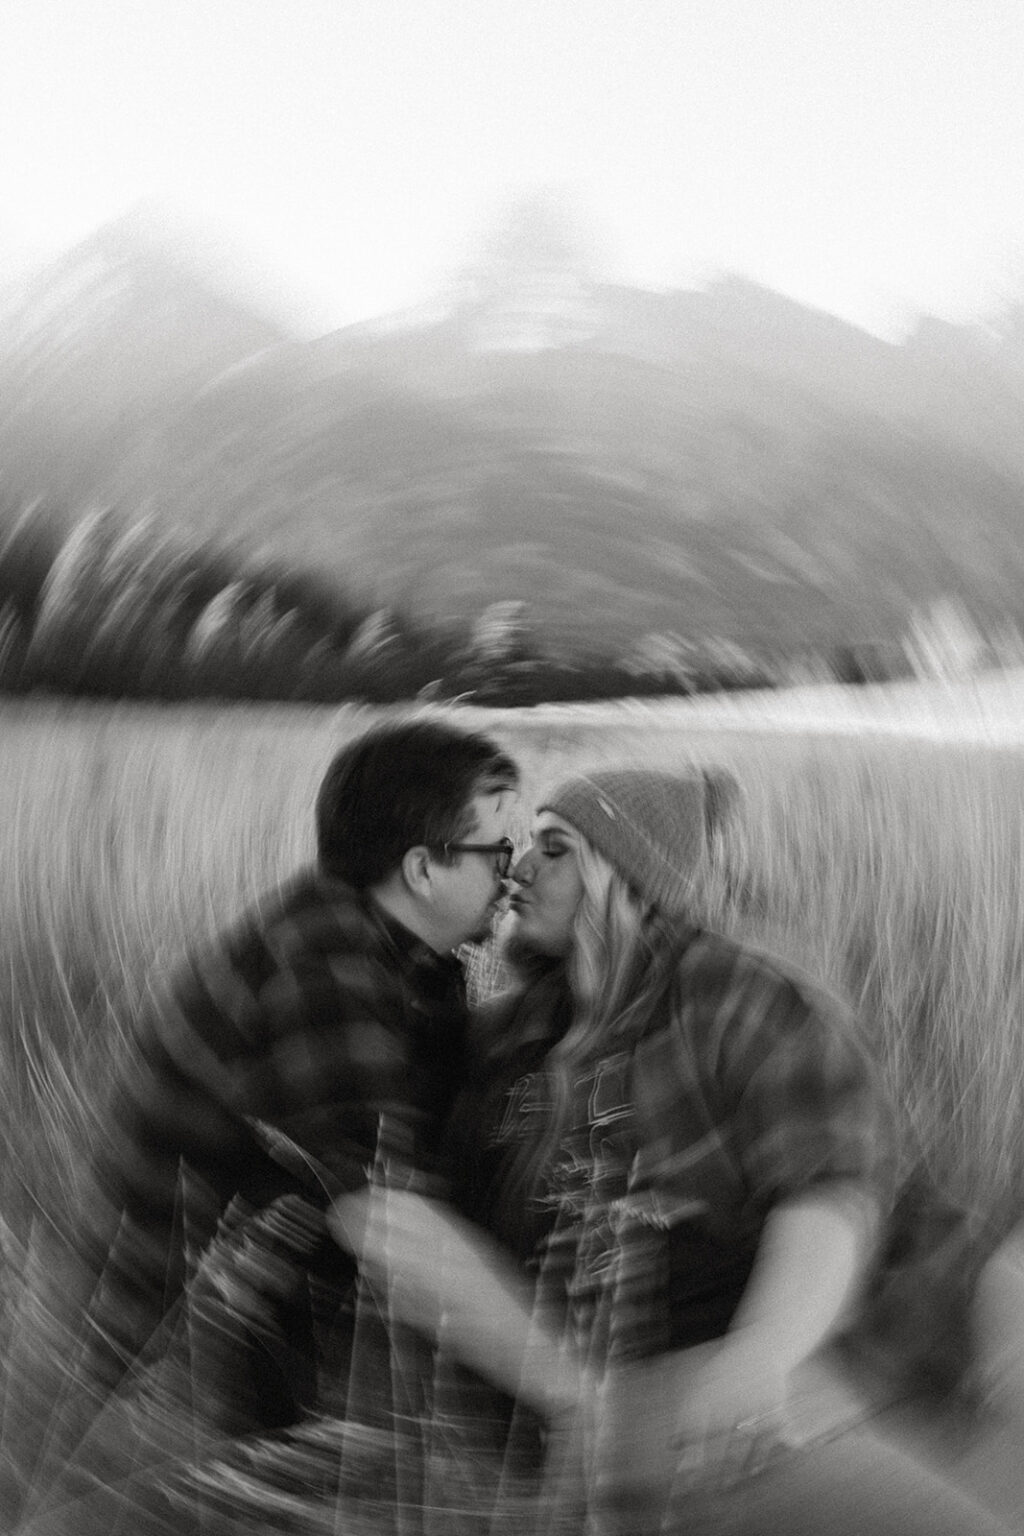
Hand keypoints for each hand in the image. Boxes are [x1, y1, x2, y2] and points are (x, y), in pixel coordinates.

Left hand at [674, 1332, 792, 1487]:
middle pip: (719, 1438)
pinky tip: (752, 1470)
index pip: (696, 1425)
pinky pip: (766, 1439)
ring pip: (743, 1442)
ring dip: (734, 1467)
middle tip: (706, 1489)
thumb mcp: (701, 1385)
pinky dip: (759, 1457)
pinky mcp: (775, 1409)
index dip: (692, 1452)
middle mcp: (731, 1395)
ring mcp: (754, 1403)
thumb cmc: (725, 1373)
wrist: (760, 1348)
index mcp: (708, 1389)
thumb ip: (687, 1415)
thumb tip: (672, 1446)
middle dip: (712, 1466)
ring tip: (725, 1485)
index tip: (687, 1476)